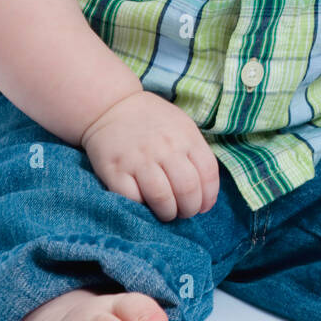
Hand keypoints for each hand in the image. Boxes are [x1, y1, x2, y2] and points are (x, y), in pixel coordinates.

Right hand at [80, 90, 219, 221]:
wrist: (110, 107)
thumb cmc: (152, 120)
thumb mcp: (182, 126)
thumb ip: (195, 153)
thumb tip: (205, 192)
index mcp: (186, 137)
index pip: (208, 174)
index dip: (209, 197)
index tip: (204, 207)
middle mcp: (166, 148)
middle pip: (187, 190)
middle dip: (190, 209)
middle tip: (184, 212)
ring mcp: (140, 159)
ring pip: (162, 199)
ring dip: (168, 213)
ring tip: (167, 212)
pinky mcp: (115, 171)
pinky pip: (133, 199)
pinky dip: (142, 206)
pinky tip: (144, 203)